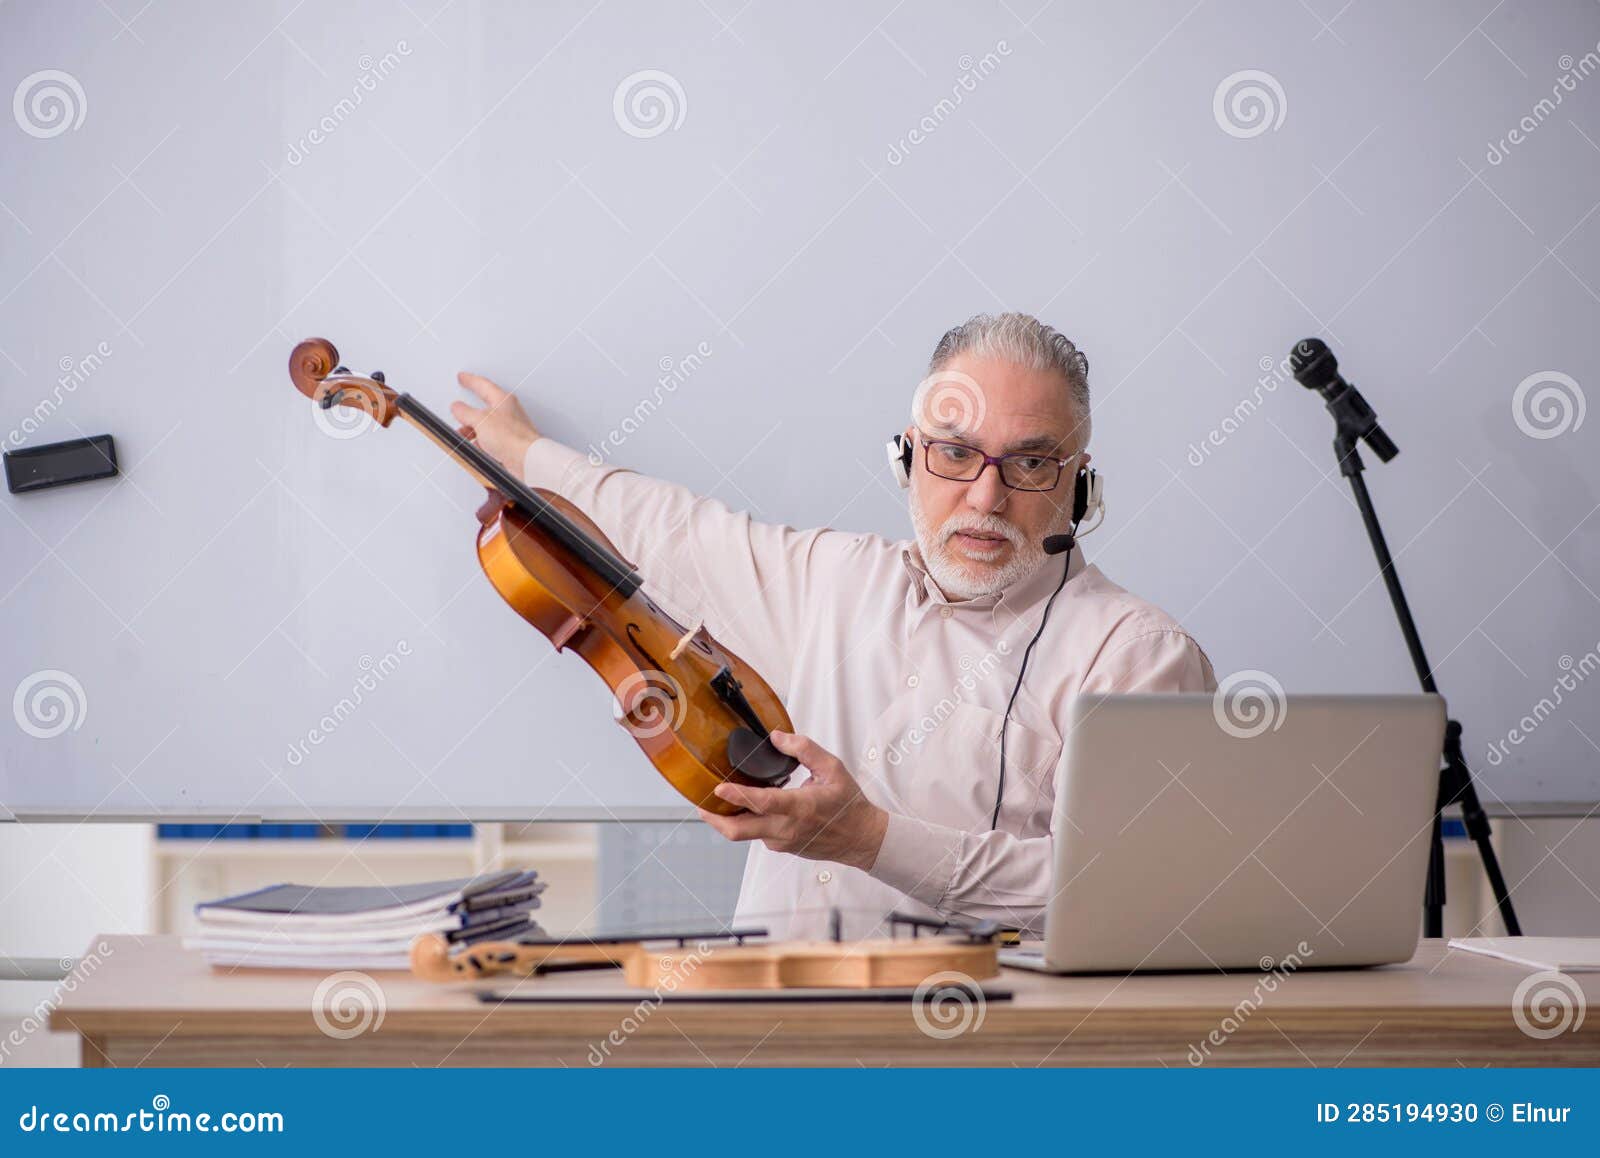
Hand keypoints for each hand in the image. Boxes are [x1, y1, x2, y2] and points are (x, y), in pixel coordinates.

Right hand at [450, 372, 541, 475]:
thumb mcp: (480, 420)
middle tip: (458, 416)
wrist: (526, 460)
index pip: (484, 385)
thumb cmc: (512, 437)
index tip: (462, 377)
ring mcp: (510, 430)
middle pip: (483, 409)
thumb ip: (465, 412)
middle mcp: (508, 413)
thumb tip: (457, 407)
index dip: (471, 380)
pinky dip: (481, 444)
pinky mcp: (510, 445)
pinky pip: (491, 442)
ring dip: (473, 432)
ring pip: (486, 427)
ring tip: (464, 437)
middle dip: (468, 415)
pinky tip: (478, 449)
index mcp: (503, 400)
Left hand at [697, 730, 888, 871]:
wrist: (860, 839)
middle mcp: (786, 829)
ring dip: (729, 819)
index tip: (719, 789)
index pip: (762, 803)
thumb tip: (777, 738)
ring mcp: (782, 841)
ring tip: (720, 801)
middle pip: (739, 831)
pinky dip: (748, 821)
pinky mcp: (781, 847)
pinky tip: (749, 807)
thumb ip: (804, 749)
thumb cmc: (848, 805)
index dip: (738, 797)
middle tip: (700, 805)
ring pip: (744, 834)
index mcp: (800, 807)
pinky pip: (757, 834)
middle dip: (715, 819)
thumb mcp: (832, 769)